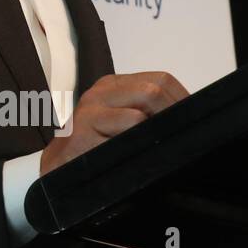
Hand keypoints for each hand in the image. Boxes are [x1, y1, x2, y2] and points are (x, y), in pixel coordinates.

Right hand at [39, 71, 189, 174]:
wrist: (58, 167)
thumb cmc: (95, 146)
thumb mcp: (121, 122)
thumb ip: (148, 112)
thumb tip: (188, 117)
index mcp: (114, 85)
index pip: (162, 80)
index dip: (182, 101)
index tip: (190, 122)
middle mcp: (101, 92)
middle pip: (154, 91)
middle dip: (172, 115)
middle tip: (178, 138)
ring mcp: (90, 111)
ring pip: (140, 111)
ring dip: (153, 133)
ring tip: (152, 147)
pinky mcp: (82, 132)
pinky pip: (123, 133)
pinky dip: (136, 146)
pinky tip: (132, 156)